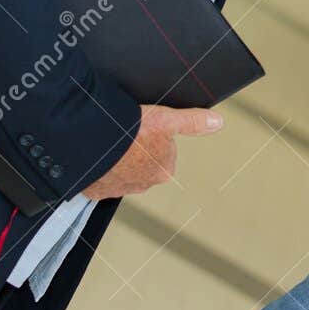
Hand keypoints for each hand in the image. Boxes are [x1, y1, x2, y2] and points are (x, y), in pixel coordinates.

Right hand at [80, 104, 222, 199]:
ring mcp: (119, 188)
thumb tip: (217, 122)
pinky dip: (99, 166)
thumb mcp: (166, 119)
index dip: (153, 134)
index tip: (142, 127)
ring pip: (121, 168)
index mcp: (163, 170)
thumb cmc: (129, 132)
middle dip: (135, 148)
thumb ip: (192, 122)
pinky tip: (98, 153)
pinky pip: (100, 176)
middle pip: (143, 160)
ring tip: (111, 141)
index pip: (163, 150)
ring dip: (116, 158)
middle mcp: (144, 184)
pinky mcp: (97, 190)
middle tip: (125, 133)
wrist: (90, 143)